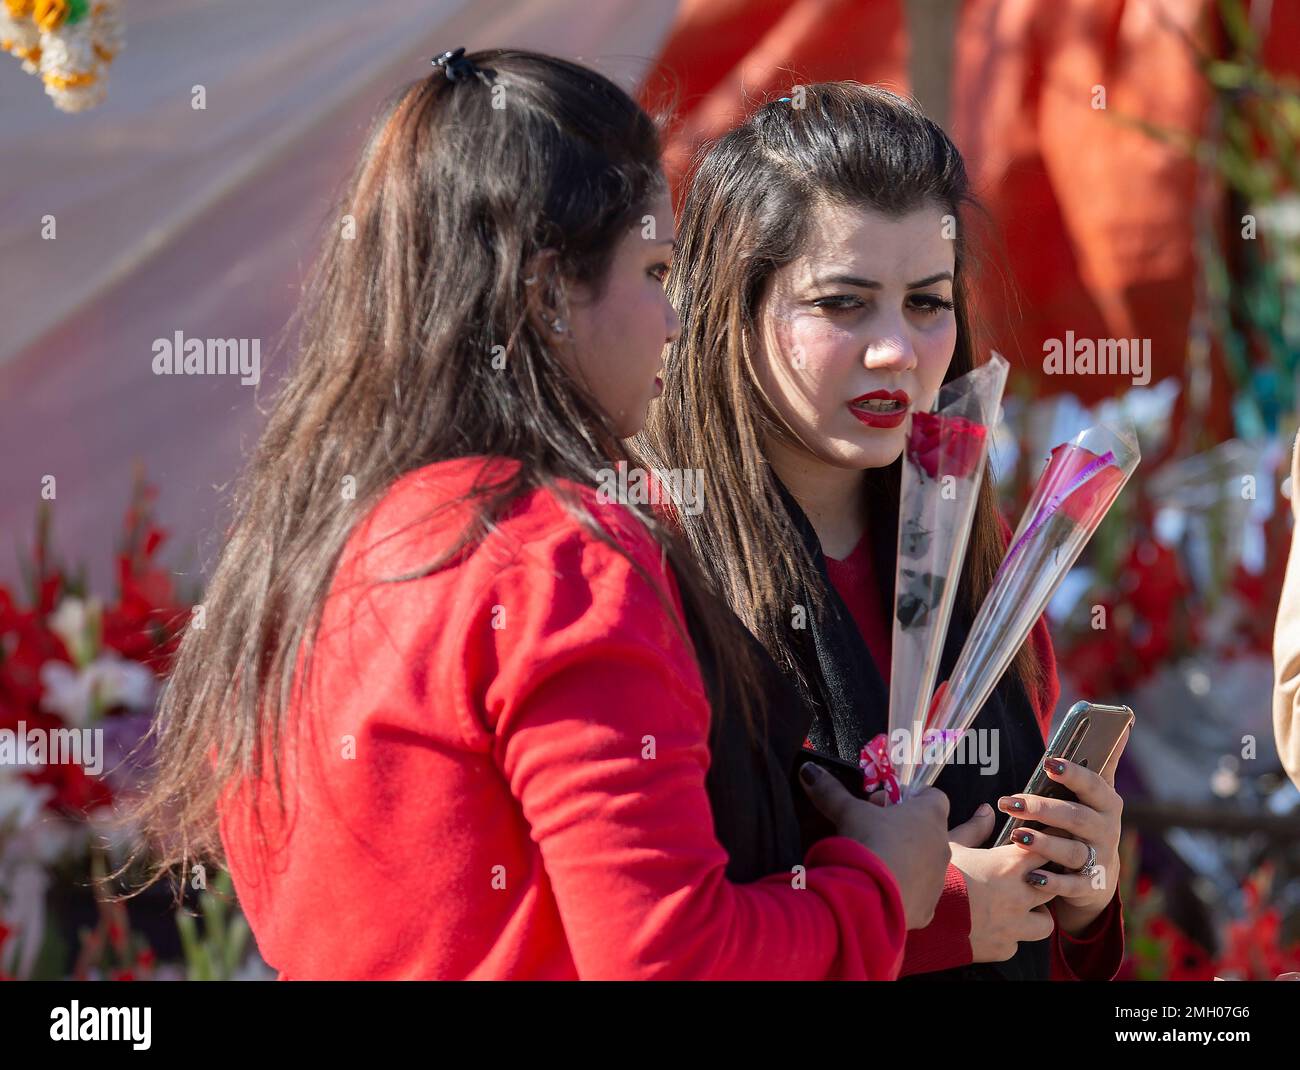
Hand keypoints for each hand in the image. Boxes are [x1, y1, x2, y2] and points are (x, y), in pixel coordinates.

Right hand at [799, 764, 950, 929]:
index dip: (908, 797)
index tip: (881, 804)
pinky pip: (919, 894)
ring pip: (925, 864)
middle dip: (903, 829)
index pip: (933, 796)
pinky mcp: (928, 909)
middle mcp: (941, 846)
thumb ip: (831, 791)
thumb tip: (808, 770)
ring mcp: (938, 879)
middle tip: (872, 832)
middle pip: (927, 830)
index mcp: (930, 815)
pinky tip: (880, 892)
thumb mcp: (847, 812)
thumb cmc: (869, 843)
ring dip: (905, 861)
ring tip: (874, 865)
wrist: (872, 900)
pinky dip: (903, 891)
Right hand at [947, 803, 1055, 961]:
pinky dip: (1009, 937)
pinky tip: (993, 928)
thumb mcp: (949, 844)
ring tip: (1019, 908)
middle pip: (1055, 885)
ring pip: (1046, 923)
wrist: (915, 915)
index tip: (1039, 845)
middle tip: (1030, 876)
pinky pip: (1017, 944)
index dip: (1045, 845)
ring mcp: (1014, 926)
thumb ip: (974, 828)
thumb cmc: (933, 875)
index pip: (1047, 849)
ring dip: (1036, 914)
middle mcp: (1019, 896)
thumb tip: (987, 811)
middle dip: (1046, 880)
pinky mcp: (1002, 949)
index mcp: (1009, 865)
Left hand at [997, 735, 1128, 934]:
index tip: (1049, 762)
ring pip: (1072, 851)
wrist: (1099, 874)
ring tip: (1016, 836)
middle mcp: (1106, 830)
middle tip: (1010, 802)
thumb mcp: (1097, 793)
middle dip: (1043, 809)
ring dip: (1044, 844)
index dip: (1073, 774)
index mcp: (1107, 802)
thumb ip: (1104, 761)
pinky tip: (1030, 877)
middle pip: (1076, 817)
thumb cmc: (1088, 820)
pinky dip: (1051, 882)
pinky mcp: (1088, 886)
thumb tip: (1124, 722)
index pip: (1092, 784)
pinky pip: (1070, 886)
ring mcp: (1099, 859)